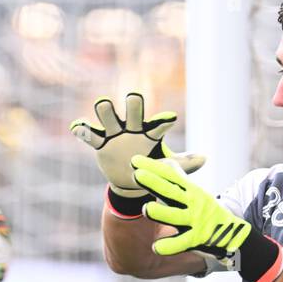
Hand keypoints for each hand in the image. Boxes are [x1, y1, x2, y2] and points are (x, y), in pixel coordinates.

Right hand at [70, 93, 204, 196]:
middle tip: (135, 100)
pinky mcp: (101, 144)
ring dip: (106, 110)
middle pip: (133, 109)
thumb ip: (186, 164)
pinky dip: (83, 130)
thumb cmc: (153, 168)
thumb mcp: (170, 169)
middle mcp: (133, 128)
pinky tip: (77, 127)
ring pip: (108, 116)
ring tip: (103, 105)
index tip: (171, 120)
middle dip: (134, 104)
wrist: (132, 181)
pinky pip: (90, 136)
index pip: (159, 124)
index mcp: (151, 133)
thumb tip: (205, 158)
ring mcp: (115, 134)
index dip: (164, 121)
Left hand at [129, 154, 250, 255]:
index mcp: (190, 190)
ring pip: (176, 216)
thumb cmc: (204, 210)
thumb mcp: (193, 192)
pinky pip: (181, 243)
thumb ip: (178, 179)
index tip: (135, 160)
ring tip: (146, 209)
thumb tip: (166, 161)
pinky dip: (170, 246)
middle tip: (137, 176)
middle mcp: (193, 202)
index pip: (170, 176)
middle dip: (154, 184)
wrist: (232, 232)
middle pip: (171, 192)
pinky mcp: (197, 239)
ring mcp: (195, 220)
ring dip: (161, 213)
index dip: (153, 168)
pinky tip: (156, 247)